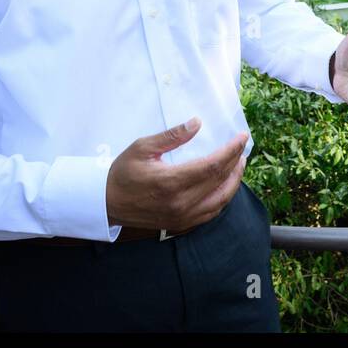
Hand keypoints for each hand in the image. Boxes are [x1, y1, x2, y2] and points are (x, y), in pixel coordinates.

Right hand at [105, 118, 247, 231]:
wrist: (106, 203)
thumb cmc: (122, 172)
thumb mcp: (143, 147)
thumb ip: (172, 136)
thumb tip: (197, 123)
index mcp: (172, 182)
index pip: (213, 165)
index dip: (231, 150)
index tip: (241, 137)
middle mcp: (181, 202)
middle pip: (221, 181)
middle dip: (236, 162)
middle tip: (241, 148)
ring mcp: (182, 216)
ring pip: (221, 200)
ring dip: (234, 181)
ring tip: (238, 164)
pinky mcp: (181, 224)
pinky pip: (211, 212)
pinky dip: (223, 197)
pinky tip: (224, 185)